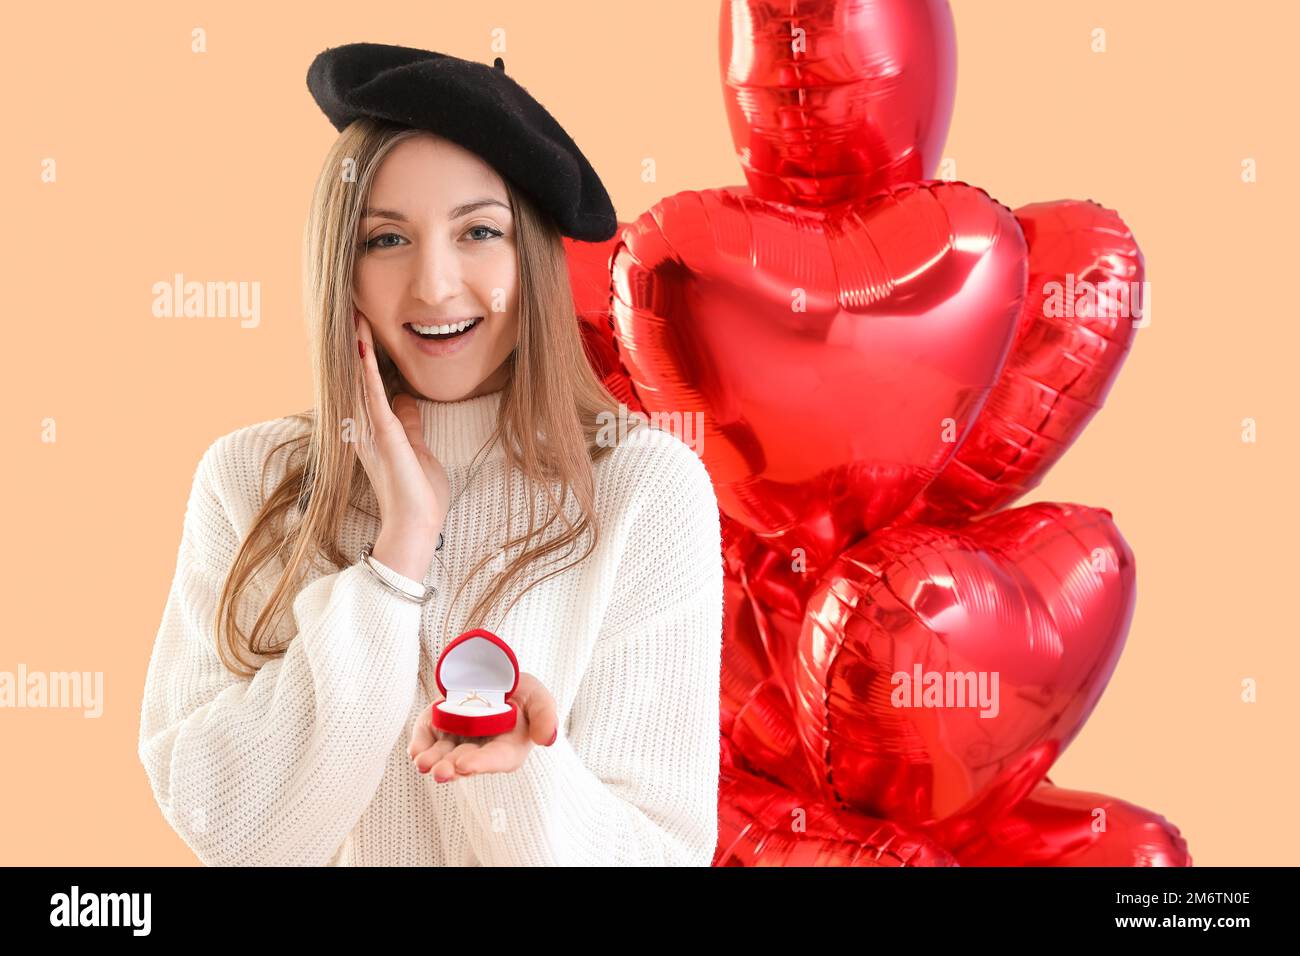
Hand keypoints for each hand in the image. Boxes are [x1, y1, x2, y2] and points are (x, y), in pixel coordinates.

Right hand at [354, 310, 450, 536]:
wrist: (416, 525)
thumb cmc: (418, 494)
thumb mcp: (417, 450)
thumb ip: (409, 425)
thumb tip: (406, 402)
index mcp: (374, 433)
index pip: (367, 388)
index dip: (363, 360)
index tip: (362, 331)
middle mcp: (365, 430)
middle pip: (358, 380)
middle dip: (355, 347)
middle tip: (352, 313)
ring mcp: (372, 432)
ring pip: (362, 382)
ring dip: (359, 350)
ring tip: (355, 318)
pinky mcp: (384, 435)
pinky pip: (373, 395)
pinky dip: (368, 370)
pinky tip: (363, 347)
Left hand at [408, 672, 558, 781]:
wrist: (497, 676)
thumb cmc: (523, 692)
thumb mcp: (539, 697)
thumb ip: (546, 715)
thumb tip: (546, 739)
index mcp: (508, 749)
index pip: (497, 760)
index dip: (481, 763)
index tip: (466, 764)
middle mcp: (480, 750)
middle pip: (466, 762)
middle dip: (452, 768)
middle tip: (441, 771)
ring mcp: (458, 741)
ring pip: (443, 757)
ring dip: (433, 762)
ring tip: (423, 763)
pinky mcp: (440, 729)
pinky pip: (428, 740)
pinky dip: (420, 745)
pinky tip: (416, 750)